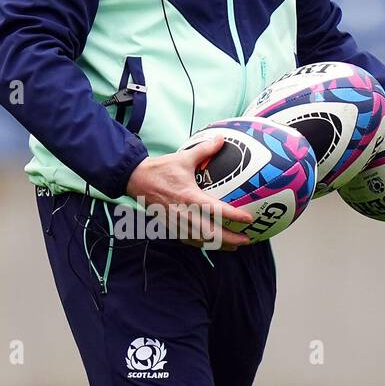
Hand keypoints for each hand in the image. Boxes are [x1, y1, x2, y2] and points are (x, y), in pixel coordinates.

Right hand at [125, 133, 253, 250]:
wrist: (136, 179)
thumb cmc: (161, 169)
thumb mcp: (184, 157)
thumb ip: (205, 149)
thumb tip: (221, 139)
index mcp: (189, 197)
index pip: (217, 210)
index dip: (234, 216)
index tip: (248, 219)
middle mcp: (184, 213)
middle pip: (211, 233)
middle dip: (230, 239)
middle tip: (247, 240)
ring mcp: (176, 222)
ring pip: (201, 240)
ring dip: (219, 245)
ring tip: (234, 247)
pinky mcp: (170, 226)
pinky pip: (188, 240)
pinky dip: (202, 244)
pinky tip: (211, 244)